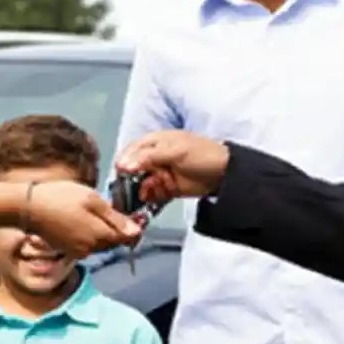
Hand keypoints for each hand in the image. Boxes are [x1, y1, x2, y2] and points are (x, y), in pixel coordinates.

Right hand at [26, 180, 140, 255]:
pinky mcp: (67, 250)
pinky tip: (80, 218)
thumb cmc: (60, 198)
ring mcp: (78, 251)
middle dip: (116, 228)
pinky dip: (88, 233)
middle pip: (113, 241)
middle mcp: (91, 249)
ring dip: (102, 230)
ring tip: (92, 211)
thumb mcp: (92, 200)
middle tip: (110, 208)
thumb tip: (136, 231)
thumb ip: (115, 218)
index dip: (132, 226)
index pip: (127, 237)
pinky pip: (86, 243)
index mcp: (100, 236)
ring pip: (100, 243)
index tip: (132, 213)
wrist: (28, 207)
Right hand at [115, 130, 230, 201]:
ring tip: (142, 194)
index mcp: (154, 142)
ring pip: (140, 183)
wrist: (225, 174)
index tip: (119, 174)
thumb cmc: (201, 154)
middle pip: (132, 169)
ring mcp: (159, 174)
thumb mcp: (175, 151)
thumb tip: (123, 165)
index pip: (131, 150)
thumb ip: (149, 157)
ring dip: (138, 190)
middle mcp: (153, 158)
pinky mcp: (165, 189)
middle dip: (128, 180)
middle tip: (125, 190)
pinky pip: (150, 195)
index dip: (124, 162)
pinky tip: (148, 200)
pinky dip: (148, 198)